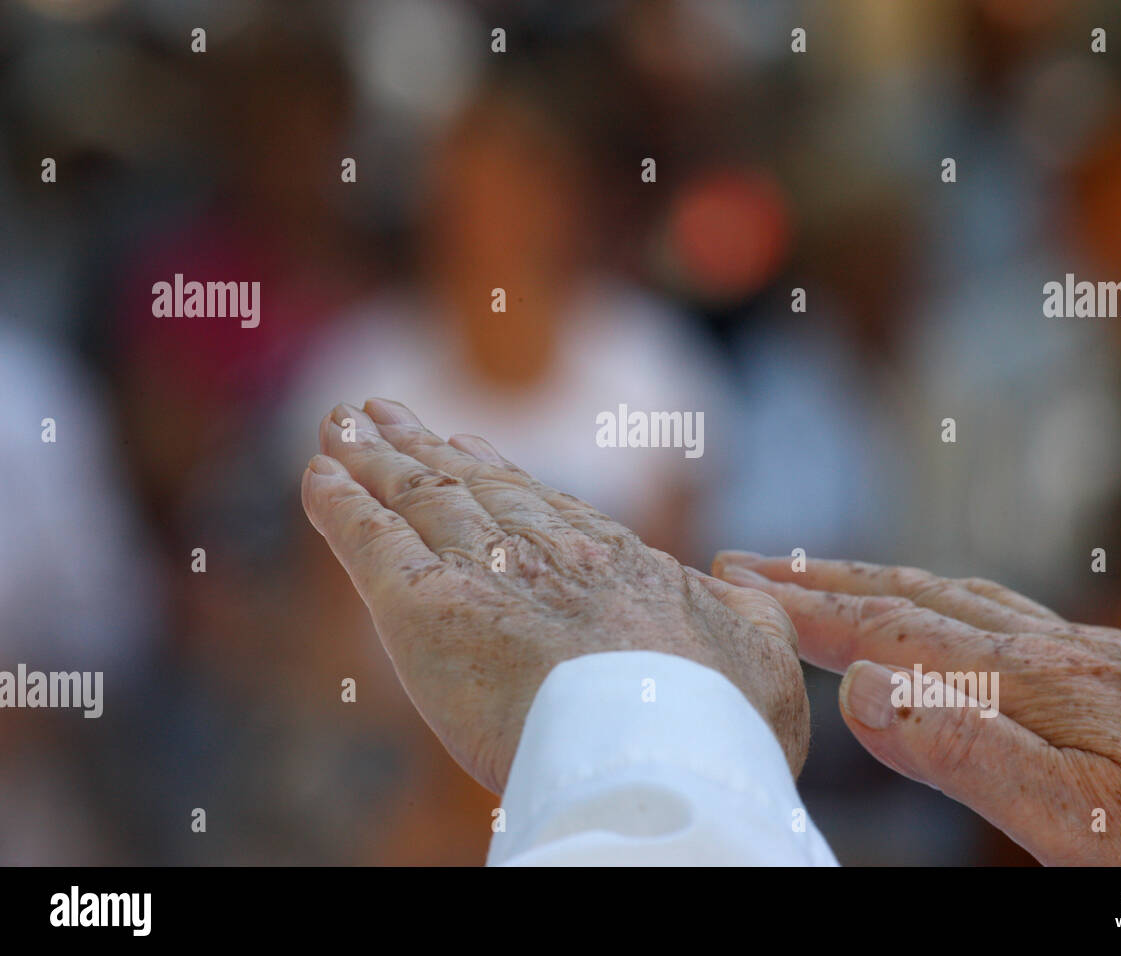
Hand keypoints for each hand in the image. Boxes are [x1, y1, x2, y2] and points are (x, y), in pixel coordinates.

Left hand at [299, 399, 807, 793]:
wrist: (665, 744)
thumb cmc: (720, 719)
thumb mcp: (764, 662)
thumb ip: (752, 620)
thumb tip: (748, 590)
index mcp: (617, 566)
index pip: (543, 511)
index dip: (499, 477)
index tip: (469, 448)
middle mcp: (545, 555)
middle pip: (472, 488)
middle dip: (426, 447)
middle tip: (384, 414)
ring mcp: (484, 574)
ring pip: (419, 498)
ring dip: (376, 457)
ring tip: (342, 422)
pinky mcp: (424, 608)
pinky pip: (370, 542)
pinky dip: (340, 505)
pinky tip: (315, 473)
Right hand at [713, 552, 1120, 864]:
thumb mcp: (1070, 819)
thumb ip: (967, 748)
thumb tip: (863, 685)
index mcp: (1031, 680)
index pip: (892, 629)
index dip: (808, 608)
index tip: (737, 583)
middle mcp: (1056, 648)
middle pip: (918, 594)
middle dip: (827, 576)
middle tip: (753, 562)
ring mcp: (1093, 652)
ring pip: (965, 596)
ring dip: (885, 581)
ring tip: (833, 579)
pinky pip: (1011, 613)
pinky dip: (951, 602)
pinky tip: (959, 622)